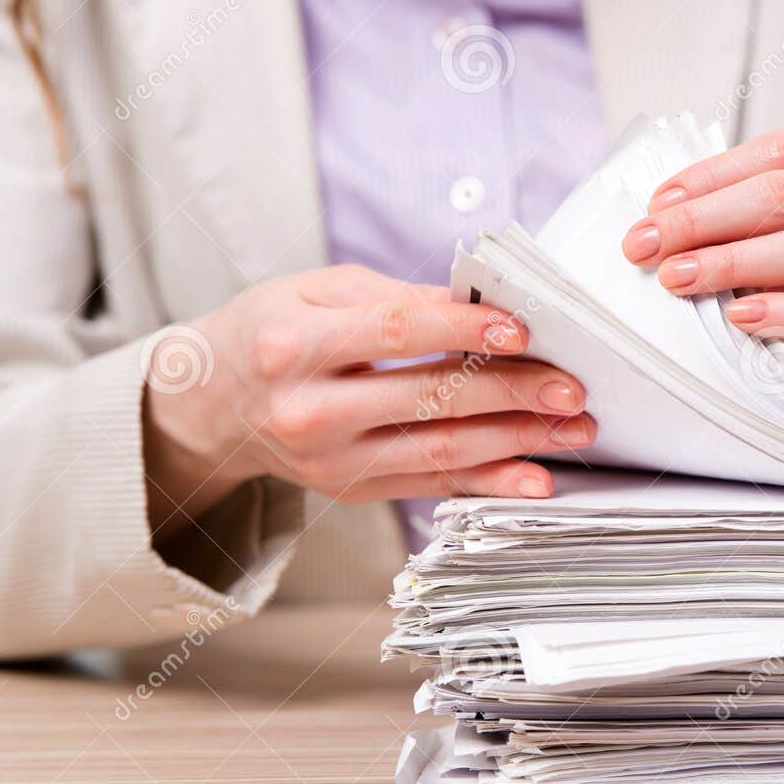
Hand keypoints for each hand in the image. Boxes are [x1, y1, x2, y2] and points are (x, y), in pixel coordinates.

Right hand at [142, 265, 593, 538]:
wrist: (211, 404)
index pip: (396, 333)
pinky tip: (534, 477)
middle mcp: (309, 410)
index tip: (523, 330)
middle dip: (512, 393)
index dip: (463, 330)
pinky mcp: (351, 491)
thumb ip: (395, 297)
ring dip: (516, 441)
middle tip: (572, 387)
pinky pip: (431, 485)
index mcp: (294, 345)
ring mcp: (330, 460)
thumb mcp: (315, 292)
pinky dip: (488, 483)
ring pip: (439, 450)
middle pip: (429, 398)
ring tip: (572, 429)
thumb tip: (479, 304)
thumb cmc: (270, 332)